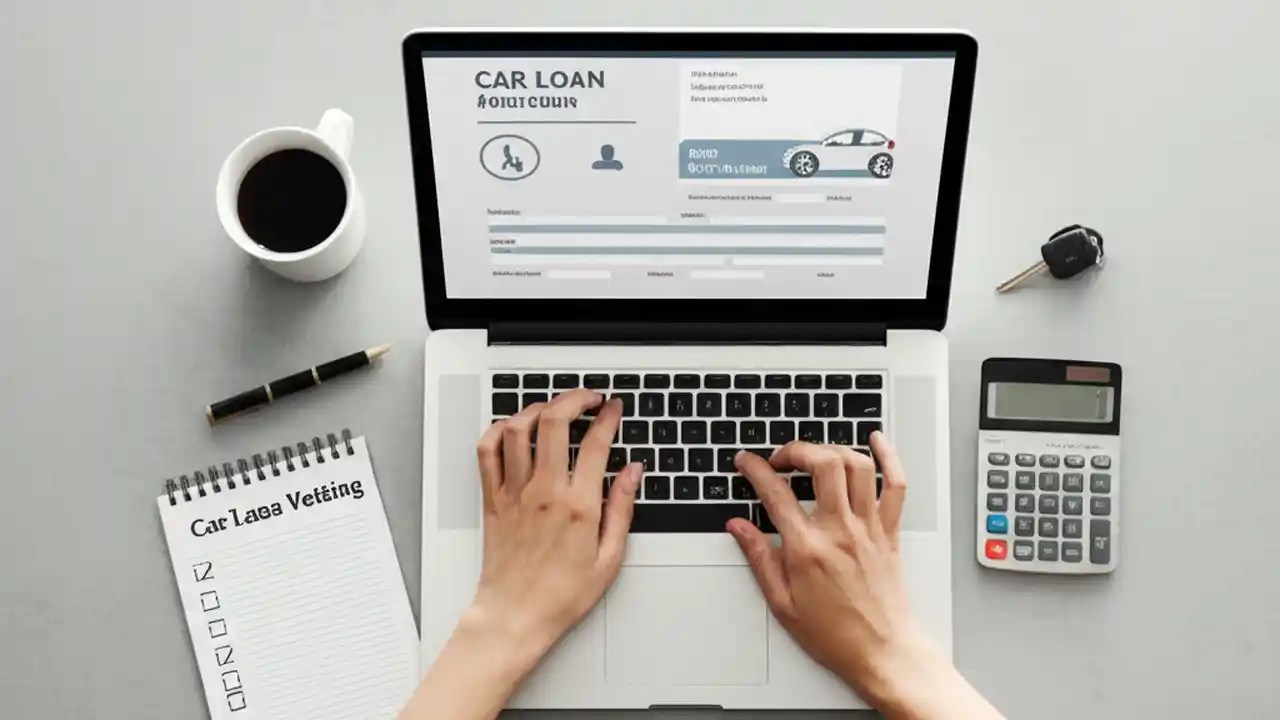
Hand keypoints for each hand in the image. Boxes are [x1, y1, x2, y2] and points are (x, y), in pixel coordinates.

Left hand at [400, 390, 640, 719]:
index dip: (608, 416)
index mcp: (578, 506)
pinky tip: (513, 430)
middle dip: (574, 398)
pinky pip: (486, 452)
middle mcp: (543, 492)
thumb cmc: (561, 595)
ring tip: (553, 409)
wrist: (516, 616)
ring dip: (537, 409)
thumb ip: (622, 508)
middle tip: (588, 398)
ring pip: (517, 429)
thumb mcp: (610, 557)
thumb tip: (633, 472)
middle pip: (554, 422)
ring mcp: (514, 493)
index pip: (595, 442)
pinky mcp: (492, 500)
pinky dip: (497, 431)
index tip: (614, 408)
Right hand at [727, 434, 1002, 719]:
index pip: (776, 493)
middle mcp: (840, 531)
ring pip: (857, 466)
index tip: (747, 463)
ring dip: (833, 449)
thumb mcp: (782, 603)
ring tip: (815, 453)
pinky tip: (877, 442)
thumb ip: (759, 558)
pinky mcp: (888, 532)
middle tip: (781, 457)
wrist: (883, 652)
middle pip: (822, 464)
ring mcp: (868, 528)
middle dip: (796, 449)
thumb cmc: (835, 635)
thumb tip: (738, 528)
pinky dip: (889, 456)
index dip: (755, 470)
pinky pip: (895, 484)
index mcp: (808, 550)